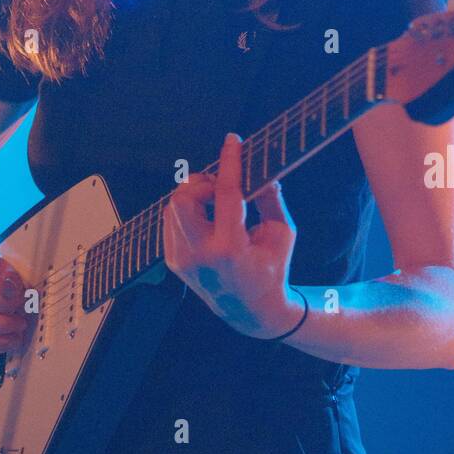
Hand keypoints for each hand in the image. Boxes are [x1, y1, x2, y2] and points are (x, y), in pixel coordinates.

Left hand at [163, 132, 304, 338]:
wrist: (249, 311)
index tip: (232, 141)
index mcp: (230, 248)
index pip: (225, 194)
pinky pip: (172, 221)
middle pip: (183, 198)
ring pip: (173, 207)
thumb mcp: (282, 234)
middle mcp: (199, 255)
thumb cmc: (272, 269)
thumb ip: (271, 200)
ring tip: (216, 203)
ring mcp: (181, 260)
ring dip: (195, 196)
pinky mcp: (173, 261)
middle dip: (202, 183)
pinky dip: (189, 211)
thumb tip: (263, 171)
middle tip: (221, 186)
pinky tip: (208, 218)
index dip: (230, 162)